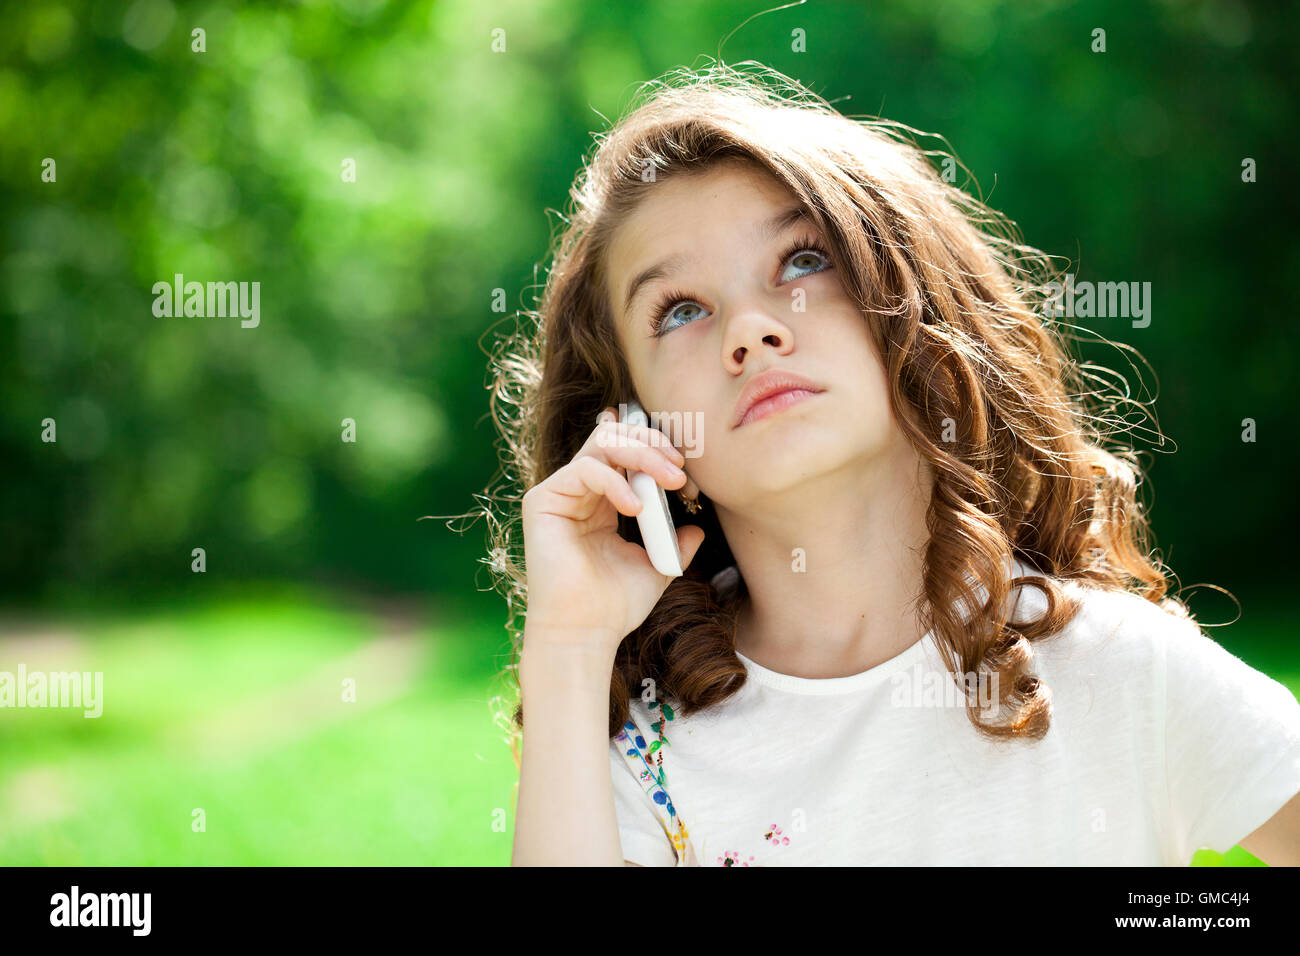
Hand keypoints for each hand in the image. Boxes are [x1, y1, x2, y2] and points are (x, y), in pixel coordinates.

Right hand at [521, 406, 706, 652]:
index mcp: (603, 502)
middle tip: (680, 468)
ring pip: (602, 445)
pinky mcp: (542, 500)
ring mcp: (560, 493)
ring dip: (643, 456)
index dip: (658, 451)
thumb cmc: (616, 605)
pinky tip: (637, 507)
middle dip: (653, 444)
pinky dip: (615, 482)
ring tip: (670, 480)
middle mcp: (580, 491)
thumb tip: (697, 527)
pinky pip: (584, 470)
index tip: (687, 475)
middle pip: (615, 438)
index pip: (627, 452)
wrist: (585, 632)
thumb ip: (675, 543)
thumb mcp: (658, 567)